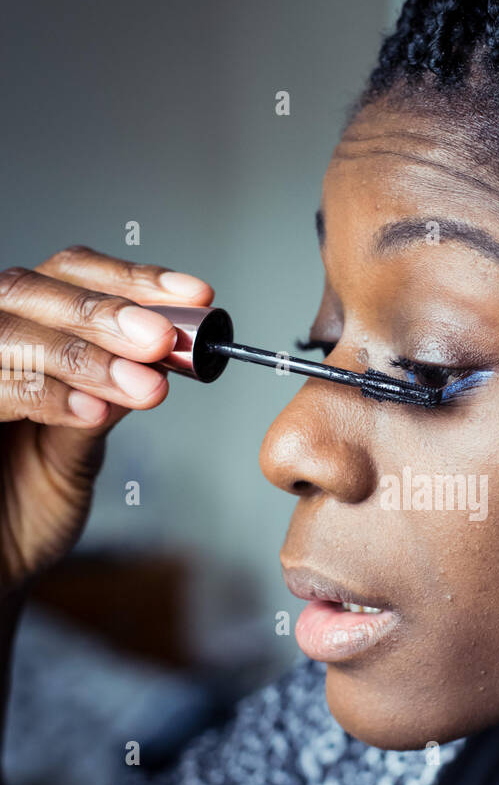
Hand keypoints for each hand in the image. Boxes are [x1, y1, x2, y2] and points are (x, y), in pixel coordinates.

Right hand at [0, 246, 212, 597]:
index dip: (131, 279)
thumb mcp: (79, 450)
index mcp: (20, 332)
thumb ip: (108, 399)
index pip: (69, 274)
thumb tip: (161, 357)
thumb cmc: (23, 510)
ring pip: (10, 332)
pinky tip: (92, 410)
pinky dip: (45, 394)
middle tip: (161, 339)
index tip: (193, 296)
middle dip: (106, 312)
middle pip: (31, 289)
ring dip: (84, 355)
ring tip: (142, 385)